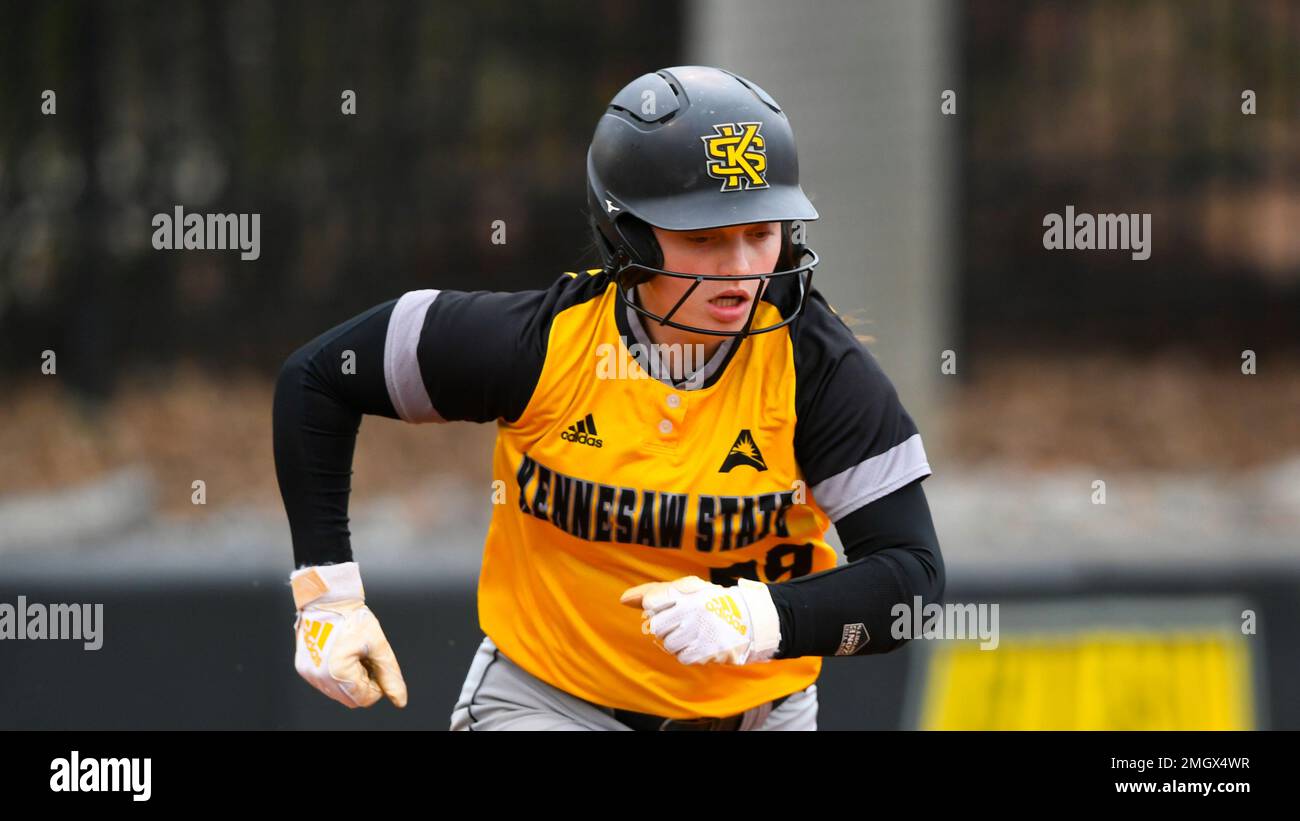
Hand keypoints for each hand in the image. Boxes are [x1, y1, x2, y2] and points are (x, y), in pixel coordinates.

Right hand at [291, 562, 407, 708]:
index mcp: (339, 673)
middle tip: (365, 658)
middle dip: (364, 682)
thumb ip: (390, 675)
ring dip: (350, 679)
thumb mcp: (378, 645)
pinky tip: (339, 653)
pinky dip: (336, 674)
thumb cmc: (354, 618)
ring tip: (352, 653)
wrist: (327, 599)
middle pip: (352, 699)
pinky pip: (326, 682)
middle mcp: (320, 678)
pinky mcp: (303, 668)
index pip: (366, 699)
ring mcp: (309, 674)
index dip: (377, 684)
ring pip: (338, 692)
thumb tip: (400, 700)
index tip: (375, 663)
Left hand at [620, 575, 781, 664]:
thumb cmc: (707, 602)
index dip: (656, 607)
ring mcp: (700, 631)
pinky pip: (681, 657)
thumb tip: (622, 599)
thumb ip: (651, 592)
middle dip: (665, 626)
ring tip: (692, 632)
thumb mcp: (683, 589)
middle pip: (655, 627)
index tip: (670, 606)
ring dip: (676, 640)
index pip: (651, 603)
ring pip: (667, 643)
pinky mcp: (707, 650)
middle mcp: (692, 610)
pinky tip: (698, 642)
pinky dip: (687, 652)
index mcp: (686, 591)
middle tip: (682, 621)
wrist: (746, 619)